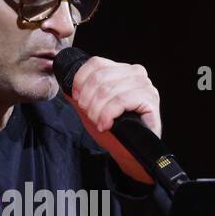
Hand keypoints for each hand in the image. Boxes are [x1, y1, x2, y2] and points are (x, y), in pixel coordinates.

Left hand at [65, 56, 161, 183]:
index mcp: (122, 70)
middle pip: (100, 77)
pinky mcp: (150, 99)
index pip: (96, 63)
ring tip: (98, 122)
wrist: (129, 152)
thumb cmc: (113, 129)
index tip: (76, 98)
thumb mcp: (91, 108)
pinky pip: (121, 101)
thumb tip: (64, 80)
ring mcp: (145, 85)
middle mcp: (135, 73)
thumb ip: (80, 93)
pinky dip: (108, 114)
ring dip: (97, 110)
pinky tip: (106, 125)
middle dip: (88, 99)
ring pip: (108, 90)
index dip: (80, 80)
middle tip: (88, 115)